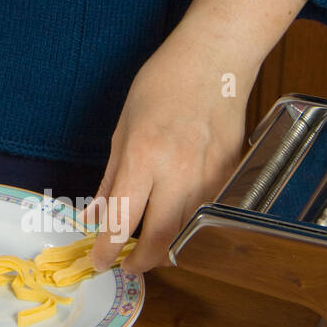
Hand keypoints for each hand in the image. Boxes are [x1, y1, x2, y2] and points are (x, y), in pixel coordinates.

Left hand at [85, 25, 248, 273]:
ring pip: (188, 232)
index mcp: (144, 157)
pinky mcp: (233, 177)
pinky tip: (176, 219)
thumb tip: (93, 217)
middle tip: (127, 264)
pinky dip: (190, 225)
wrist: (214, 62)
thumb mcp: (123, 130)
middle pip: (161, 239)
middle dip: (141, 261)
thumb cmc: (162, 86)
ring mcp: (212, 177)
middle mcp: (179, 173)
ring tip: (148, 245)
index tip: (98, 262)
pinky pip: (207, 214)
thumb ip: (111, 179)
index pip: (122, 220)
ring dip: (166, 247)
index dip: (107, 249)